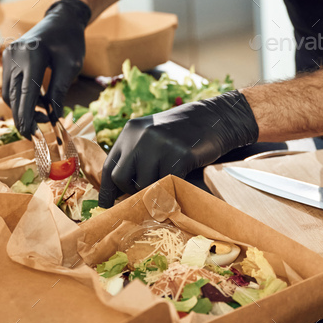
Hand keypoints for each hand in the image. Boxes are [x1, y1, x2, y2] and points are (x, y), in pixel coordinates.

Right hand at [2, 0, 90, 136]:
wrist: (61, 20)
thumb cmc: (70, 42)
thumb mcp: (70, 68)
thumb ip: (59, 93)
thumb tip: (53, 119)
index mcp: (32, 54)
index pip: (25, 93)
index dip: (26, 117)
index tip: (31, 136)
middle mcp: (15, 54)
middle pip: (13, 96)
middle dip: (24, 117)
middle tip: (39, 132)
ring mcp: (8, 56)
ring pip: (9, 92)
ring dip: (22, 108)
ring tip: (43, 114)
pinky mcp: (7, 58)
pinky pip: (10, 85)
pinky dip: (21, 98)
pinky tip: (37, 102)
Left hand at [98, 91, 258, 206]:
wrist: (215, 118)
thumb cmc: (182, 132)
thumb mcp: (151, 135)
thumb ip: (135, 155)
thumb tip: (119, 190)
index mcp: (130, 131)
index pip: (109, 166)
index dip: (107, 190)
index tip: (108, 205)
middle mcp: (141, 136)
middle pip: (121, 178)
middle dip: (131, 191)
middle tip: (146, 191)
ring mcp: (160, 145)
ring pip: (145, 185)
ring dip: (155, 190)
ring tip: (168, 180)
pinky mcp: (180, 155)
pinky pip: (168, 184)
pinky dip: (173, 188)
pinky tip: (181, 178)